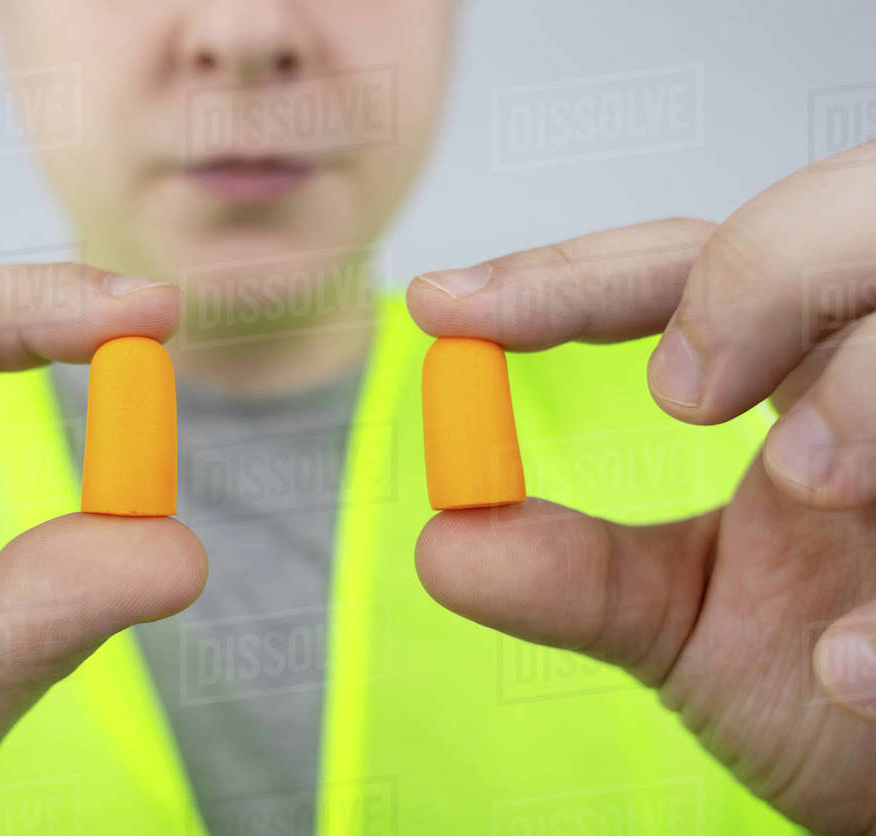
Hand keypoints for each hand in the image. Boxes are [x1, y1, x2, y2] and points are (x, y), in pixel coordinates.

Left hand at [408, 141, 875, 833]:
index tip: (439, 306)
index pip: (682, 263)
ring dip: (867, 389)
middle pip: (838, 218)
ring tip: (805, 484)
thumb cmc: (819, 683)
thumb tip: (443, 542)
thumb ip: (574, 576)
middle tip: (676, 393)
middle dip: (755, 275)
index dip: (564, 276)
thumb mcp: (683, 624)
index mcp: (796, 367)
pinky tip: (850, 672)